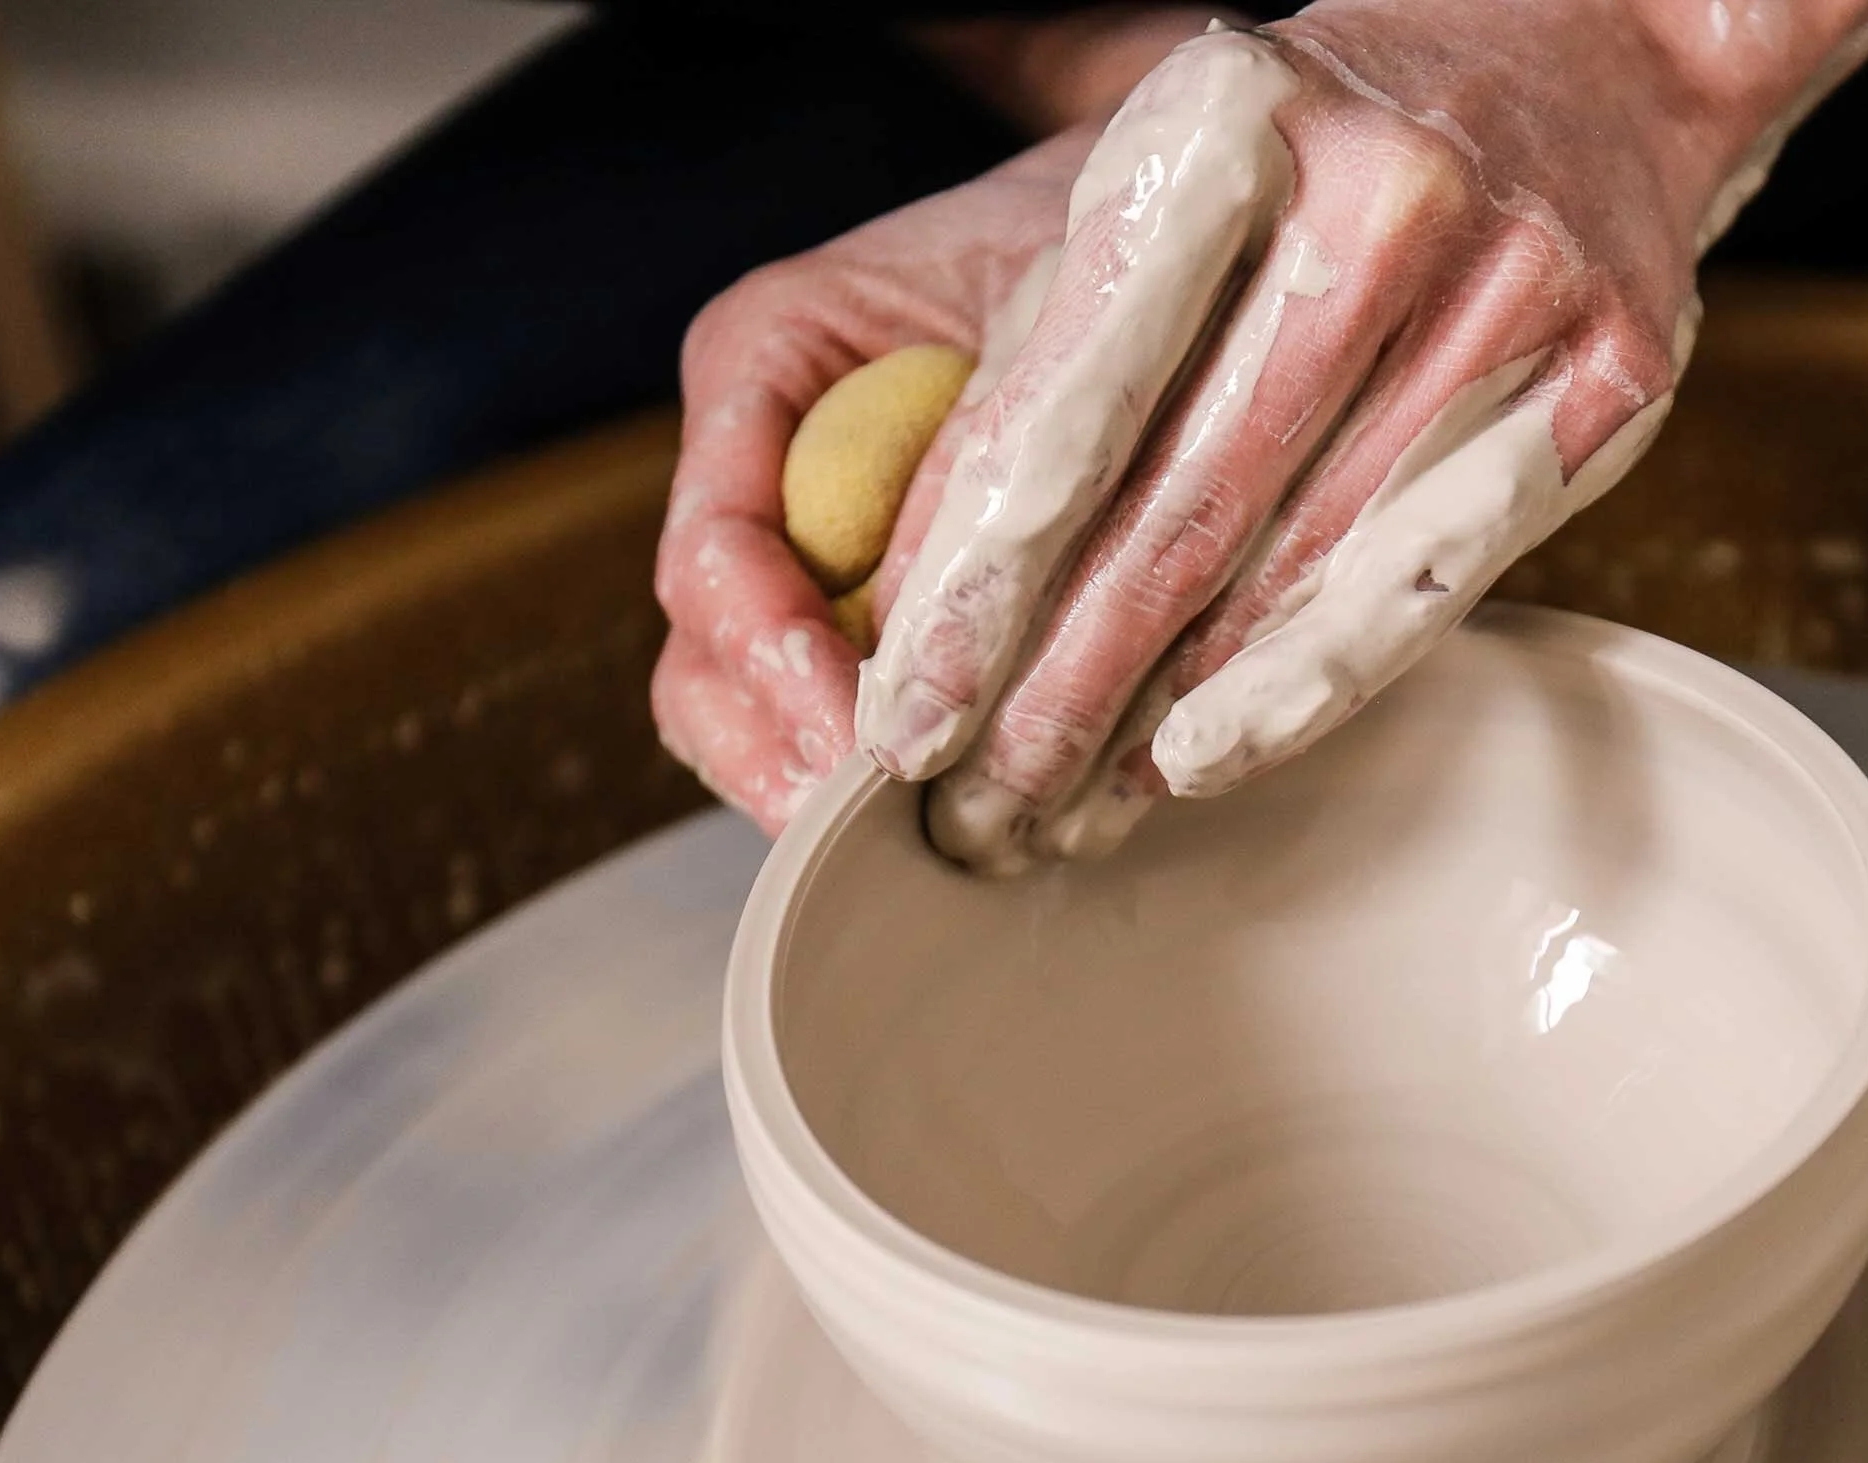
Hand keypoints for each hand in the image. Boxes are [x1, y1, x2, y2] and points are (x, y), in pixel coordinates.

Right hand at [649, 135, 1077, 830]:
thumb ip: (983, 448)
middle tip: (870, 827)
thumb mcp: (1043, 307)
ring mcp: (808, 552)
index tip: (861, 735)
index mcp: (763, 364)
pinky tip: (970, 808)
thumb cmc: (1093, 233)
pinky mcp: (875, 613)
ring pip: (755, 710)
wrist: (1161, 216)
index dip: (778, 659)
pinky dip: (896, 770)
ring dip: (826, 787)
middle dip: (783, 753)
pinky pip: (849, 714)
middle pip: (706, 659)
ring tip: (919, 842)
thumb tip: (957, 623)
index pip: (719, 552)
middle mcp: (761, 468)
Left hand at [860, 0, 1867, 872]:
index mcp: (1227, 119)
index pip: (1070, 409)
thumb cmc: (1321, 139)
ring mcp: (1510, 293)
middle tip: (974, 809)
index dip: (976, 591)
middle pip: (1177, 518)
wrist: (1586, 51)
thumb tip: (923, 587)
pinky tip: (1203, 764)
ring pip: (1291, 574)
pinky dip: (1300, 693)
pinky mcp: (1607, 382)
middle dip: (1055, 692)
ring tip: (1065, 812)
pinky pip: (1422, 587)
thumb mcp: (1154, 186)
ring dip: (1157, 721)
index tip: (907, 720)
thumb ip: (1039, 356)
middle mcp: (1378, 199)